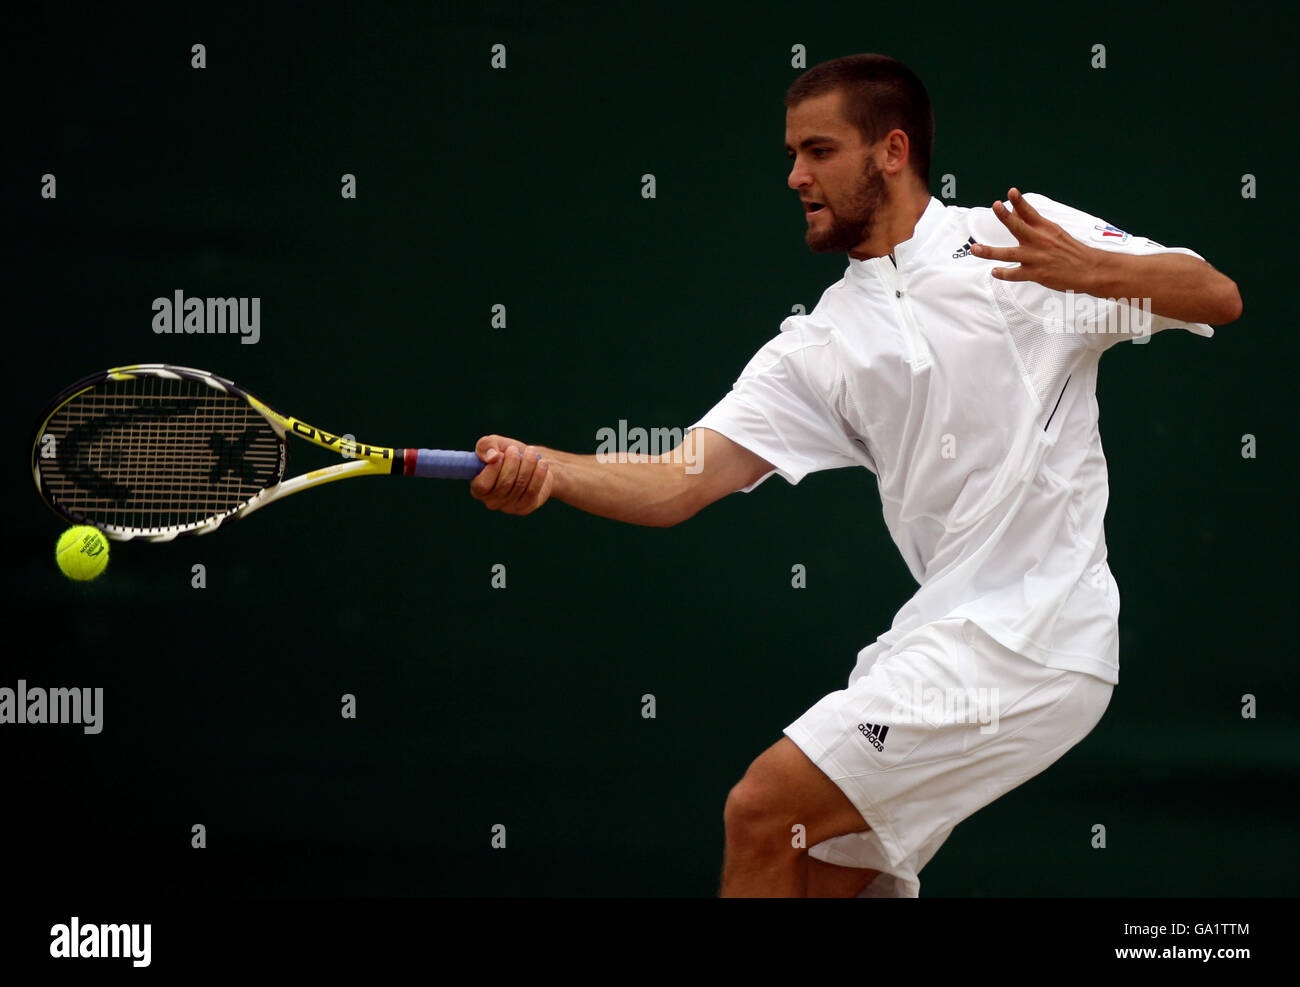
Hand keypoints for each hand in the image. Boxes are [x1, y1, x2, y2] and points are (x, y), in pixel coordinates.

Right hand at [470, 434, 552, 514]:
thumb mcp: (494, 443)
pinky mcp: (525, 507)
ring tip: (531, 452)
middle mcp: (491, 501)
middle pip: (504, 483)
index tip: (501, 454)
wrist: (530, 461)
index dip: (493, 468)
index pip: (482, 485)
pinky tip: (541, 463)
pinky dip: (539, 474)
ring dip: (528, 464)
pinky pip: (532, 491)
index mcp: (478, 488)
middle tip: (515, 449)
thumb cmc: (507, 453)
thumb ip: (486, 446)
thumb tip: (492, 457)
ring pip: (520, 484)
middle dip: (513, 461)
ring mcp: (508, 507)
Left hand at [971, 188, 1097, 291]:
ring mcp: (1036, 258)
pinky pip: (1015, 274)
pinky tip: (994, 272)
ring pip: (1009, 254)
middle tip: (995, 206)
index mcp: (1045, 228)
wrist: (1089, 269)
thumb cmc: (1070, 250)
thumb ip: (1033, 222)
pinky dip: (1004, 273)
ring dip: (990, 251)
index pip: (1030, 212)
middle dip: (1006, 216)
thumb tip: (1015, 209)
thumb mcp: (1054, 232)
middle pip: (1019, 227)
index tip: (1012, 191)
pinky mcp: (1036, 274)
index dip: (1020, 202)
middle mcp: (1039, 241)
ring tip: (975, 249)